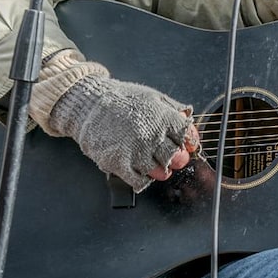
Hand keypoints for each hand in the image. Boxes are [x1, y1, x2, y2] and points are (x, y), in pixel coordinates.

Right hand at [48, 75, 199, 192]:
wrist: (89, 103)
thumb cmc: (120, 98)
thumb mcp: (152, 96)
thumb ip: (172, 107)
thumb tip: (188, 115)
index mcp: (163, 118)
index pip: (187, 136)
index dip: (188, 142)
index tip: (186, 145)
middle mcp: (152, 136)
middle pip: (176, 157)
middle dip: (175, 158)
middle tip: (168, 156)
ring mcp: (136, 151)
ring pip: (159, 172)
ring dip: (159, 170)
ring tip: (151, 162)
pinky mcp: (119, 163)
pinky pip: (139, 181)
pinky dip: (142, 180)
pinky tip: (139, 171)